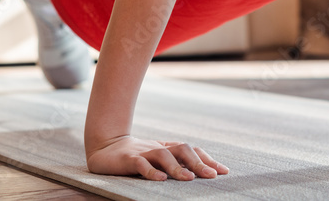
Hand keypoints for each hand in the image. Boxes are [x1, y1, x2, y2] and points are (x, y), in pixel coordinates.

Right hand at [87, 135, 229, 180]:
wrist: (104, 147)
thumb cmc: (135, 156)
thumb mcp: (156, 159)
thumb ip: (174, 164)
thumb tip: (199, 175)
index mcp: (167, 148)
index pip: (191, 150)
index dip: (207, 159)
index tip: (224, 171)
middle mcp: (158, 148)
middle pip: (182, 149)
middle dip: (198, 163)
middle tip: (212, 176)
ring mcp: (144, 152)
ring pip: (164, 155)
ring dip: (178, 167)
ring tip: (189, 178)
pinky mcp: (128, 159)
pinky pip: (141, 163)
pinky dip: (151, 171)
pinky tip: (161, 180)